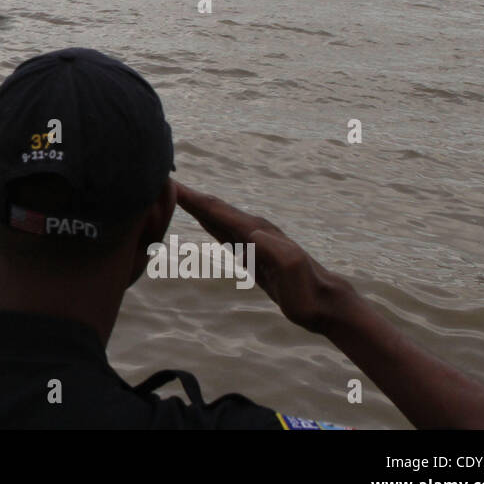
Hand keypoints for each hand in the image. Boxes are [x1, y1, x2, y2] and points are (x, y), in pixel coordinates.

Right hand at [173, 181, 356, 333]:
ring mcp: (252, 239)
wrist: (324, 304)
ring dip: (195, 204)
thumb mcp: (292, 272)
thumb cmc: (307, 292)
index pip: (217, 210)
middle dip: (188, 194)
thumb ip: (274, 250)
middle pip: (213, 207)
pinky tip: (200, 216)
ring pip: (217, 216)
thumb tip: (251, 233)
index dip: (192, 197)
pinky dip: (208, 219)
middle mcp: (253, 229)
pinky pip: (223, 230)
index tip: (167, 182)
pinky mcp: (252, 252)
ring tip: (173, 192)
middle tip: (159, 180)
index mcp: (256, 231)